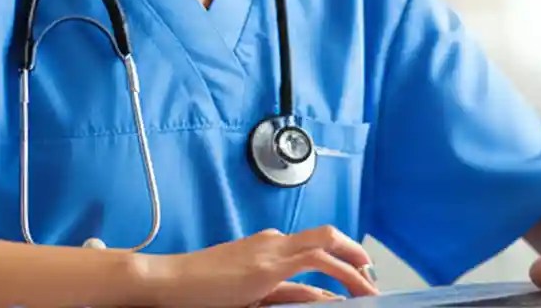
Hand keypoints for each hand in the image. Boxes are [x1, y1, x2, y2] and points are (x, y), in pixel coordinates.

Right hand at [139, 226, 380, 306]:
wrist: (169, 281)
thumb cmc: (199, 289)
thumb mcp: (248, 292)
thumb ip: (280, 293)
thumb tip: (314, 300)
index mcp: (267, 246)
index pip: (314, 251)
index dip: (340, 262)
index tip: (356, 278)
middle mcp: (273, 242)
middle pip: (327, 240)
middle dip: (354, 256)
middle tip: (371, 279)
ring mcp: (271, 249)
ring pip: (327, 245)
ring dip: (353, 266)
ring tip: (370, 288)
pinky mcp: (268, 265)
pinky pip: (315, 262)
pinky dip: (339, 271)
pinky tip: (351, 289)